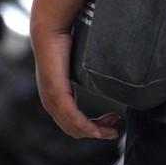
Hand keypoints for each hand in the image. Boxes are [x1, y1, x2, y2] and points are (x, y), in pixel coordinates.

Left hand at [33, 18, 117, 140]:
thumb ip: (87, 79)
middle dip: (96, 133)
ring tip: (112, 129)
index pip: (71, 124)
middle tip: (115, 129)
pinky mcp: (56, 90)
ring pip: (73, 126)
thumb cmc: (65, 46)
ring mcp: (51, 97)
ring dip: (94, 131)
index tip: (111, 123)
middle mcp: (50, 102)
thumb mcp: (77, 69)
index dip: (92, 129)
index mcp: (55, 99)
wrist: (50, 31)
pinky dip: (85, 125)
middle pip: (73, 129)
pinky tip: (97, 131)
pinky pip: (71, 115)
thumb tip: (106, 81)